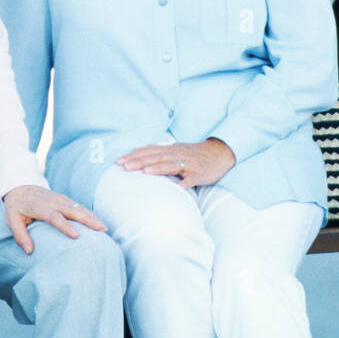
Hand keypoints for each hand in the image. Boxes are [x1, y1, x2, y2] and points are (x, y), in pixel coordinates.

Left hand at [2, 185, 108, 254]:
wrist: (20, 186)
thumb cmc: (16, 206)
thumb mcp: (11, 220)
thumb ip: (20, 235)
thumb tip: (29, 251)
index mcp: (39, 207)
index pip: (54, 216)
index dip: (65, 226)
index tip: (76, 236)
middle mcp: (53, 201)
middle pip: (72, 210)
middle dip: (88, 219)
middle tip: (101, 230)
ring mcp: (60, 199)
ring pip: (79, 207)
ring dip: (92, 217)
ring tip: (104, 228)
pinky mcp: (65, 199)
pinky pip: (79, 206)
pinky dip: (89, 214)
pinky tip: (98, 223)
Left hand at [116, 138, 235, 189]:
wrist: (219, 153)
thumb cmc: (194, 154)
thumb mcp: (175, 150)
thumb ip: (158, 153)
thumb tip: (137, 152)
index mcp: (170, 150)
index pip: (149, 151)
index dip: (134, 155)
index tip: (119, 161)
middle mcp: (177, 154)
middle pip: (155, 157)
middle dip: (139, 161)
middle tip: (124, 166)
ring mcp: (188, 164)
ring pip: (170, 165)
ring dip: (157, 168)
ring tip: (143, 172)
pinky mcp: (198, 173)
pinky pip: (190, 179)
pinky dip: (183, 182)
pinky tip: (176, 188)